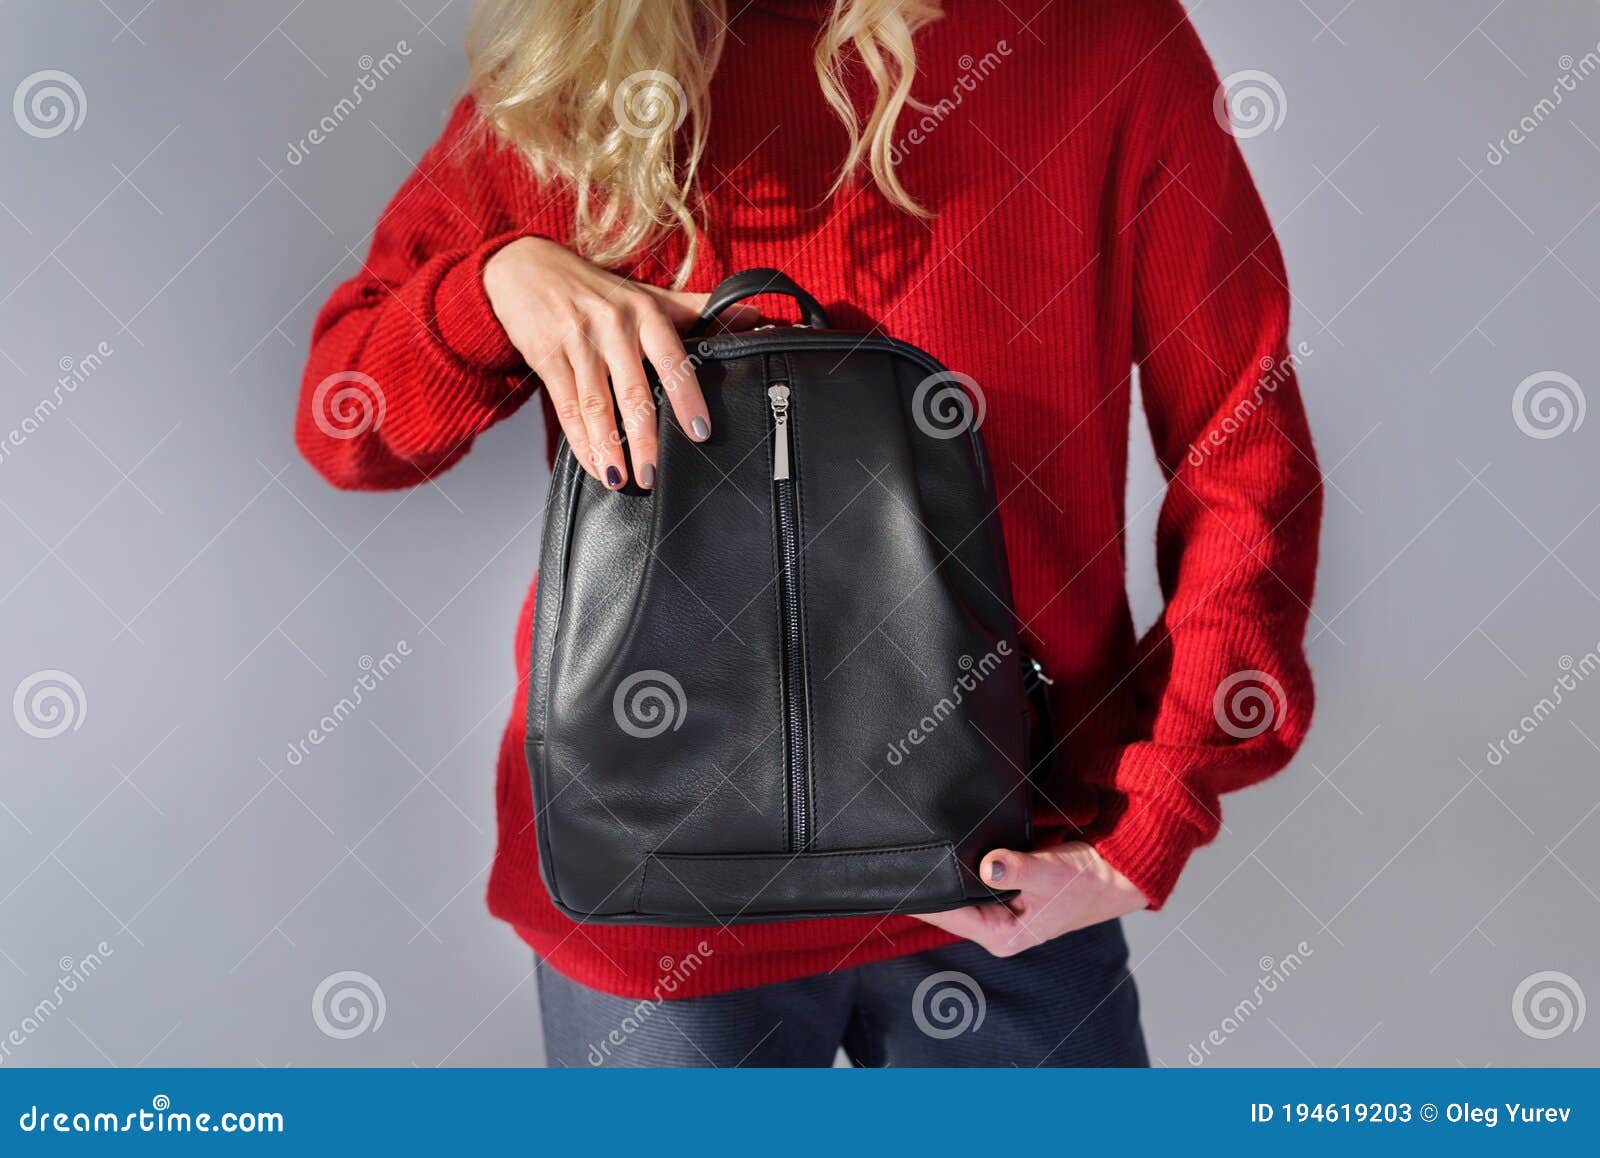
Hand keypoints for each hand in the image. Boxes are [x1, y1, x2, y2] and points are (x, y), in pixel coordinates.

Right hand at [482, 237, 759, 488]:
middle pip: (633, 391)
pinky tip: (595, 466)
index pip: (672, 357)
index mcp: (644, 312)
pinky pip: (567, 407)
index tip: (700, 432)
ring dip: (609, 447)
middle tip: (654, 476)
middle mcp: (612, 326)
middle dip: (644, 438)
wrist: (525, 266)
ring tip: (623, 481)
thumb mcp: (646, 293)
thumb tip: (758, 314)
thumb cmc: (597, 288)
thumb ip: (698, 309)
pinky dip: (582, 442)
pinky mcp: (547, 357)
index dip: (686, 395)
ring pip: (597, 404)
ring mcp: (578, 342)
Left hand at [914, 841, 1147, 956]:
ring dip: (944, 873)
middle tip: (903, 852)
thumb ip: (1017, 869)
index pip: (948, 916)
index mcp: (1003, 936)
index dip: (922, 896)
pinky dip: (960, 867)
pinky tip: (945, 849)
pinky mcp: (1003, 893)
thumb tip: (988, 864)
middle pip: (947, 906)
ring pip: (957, 893)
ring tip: (917, 849)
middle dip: (928, 882)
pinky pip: (971, 882)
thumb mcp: (1051, 873)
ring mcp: (999, 912)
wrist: (1114, 873)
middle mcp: (997, 928)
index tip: (899, 874)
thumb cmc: (1087, 881)